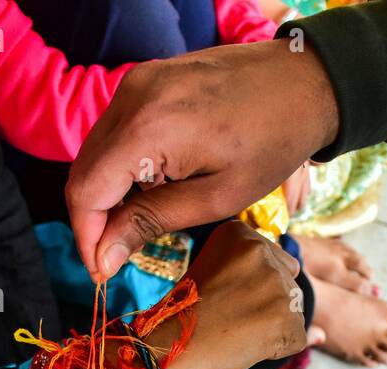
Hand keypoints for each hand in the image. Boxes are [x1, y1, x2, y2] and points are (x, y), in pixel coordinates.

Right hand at [67, 39, 338, 279]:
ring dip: (106, 193)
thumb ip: (151, 223)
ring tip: (138, 222)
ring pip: (95, 152)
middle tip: (116, 256)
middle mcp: (130, 98)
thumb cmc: (272, 142)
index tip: (102, 271)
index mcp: (146, 128)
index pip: (85, 192)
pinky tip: (151, 185)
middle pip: (82, 171)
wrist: (303, 82)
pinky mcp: (146, 79)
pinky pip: (115, 131)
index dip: (87, 238)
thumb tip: (103, 258)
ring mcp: (136, 83)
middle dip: (93, 220)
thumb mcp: (215, 197)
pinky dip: (121, 165)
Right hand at [142, 220, 306, 368]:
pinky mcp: (287, 321)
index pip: (273, 261)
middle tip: (227, 317)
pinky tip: (243, 348)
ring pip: (292, 312)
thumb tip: (325, 334)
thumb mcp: (216, 280)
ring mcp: (279, 287)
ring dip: (270, 327)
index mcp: (241, 234)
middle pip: (287, 284)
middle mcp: (264, 252)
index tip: (220, 296)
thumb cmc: (178, 318)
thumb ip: (260, 279)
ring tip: (232, 333)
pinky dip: (274, 349)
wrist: (160, 352)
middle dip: (266, 304)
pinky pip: (295, 340)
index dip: (248, 288)